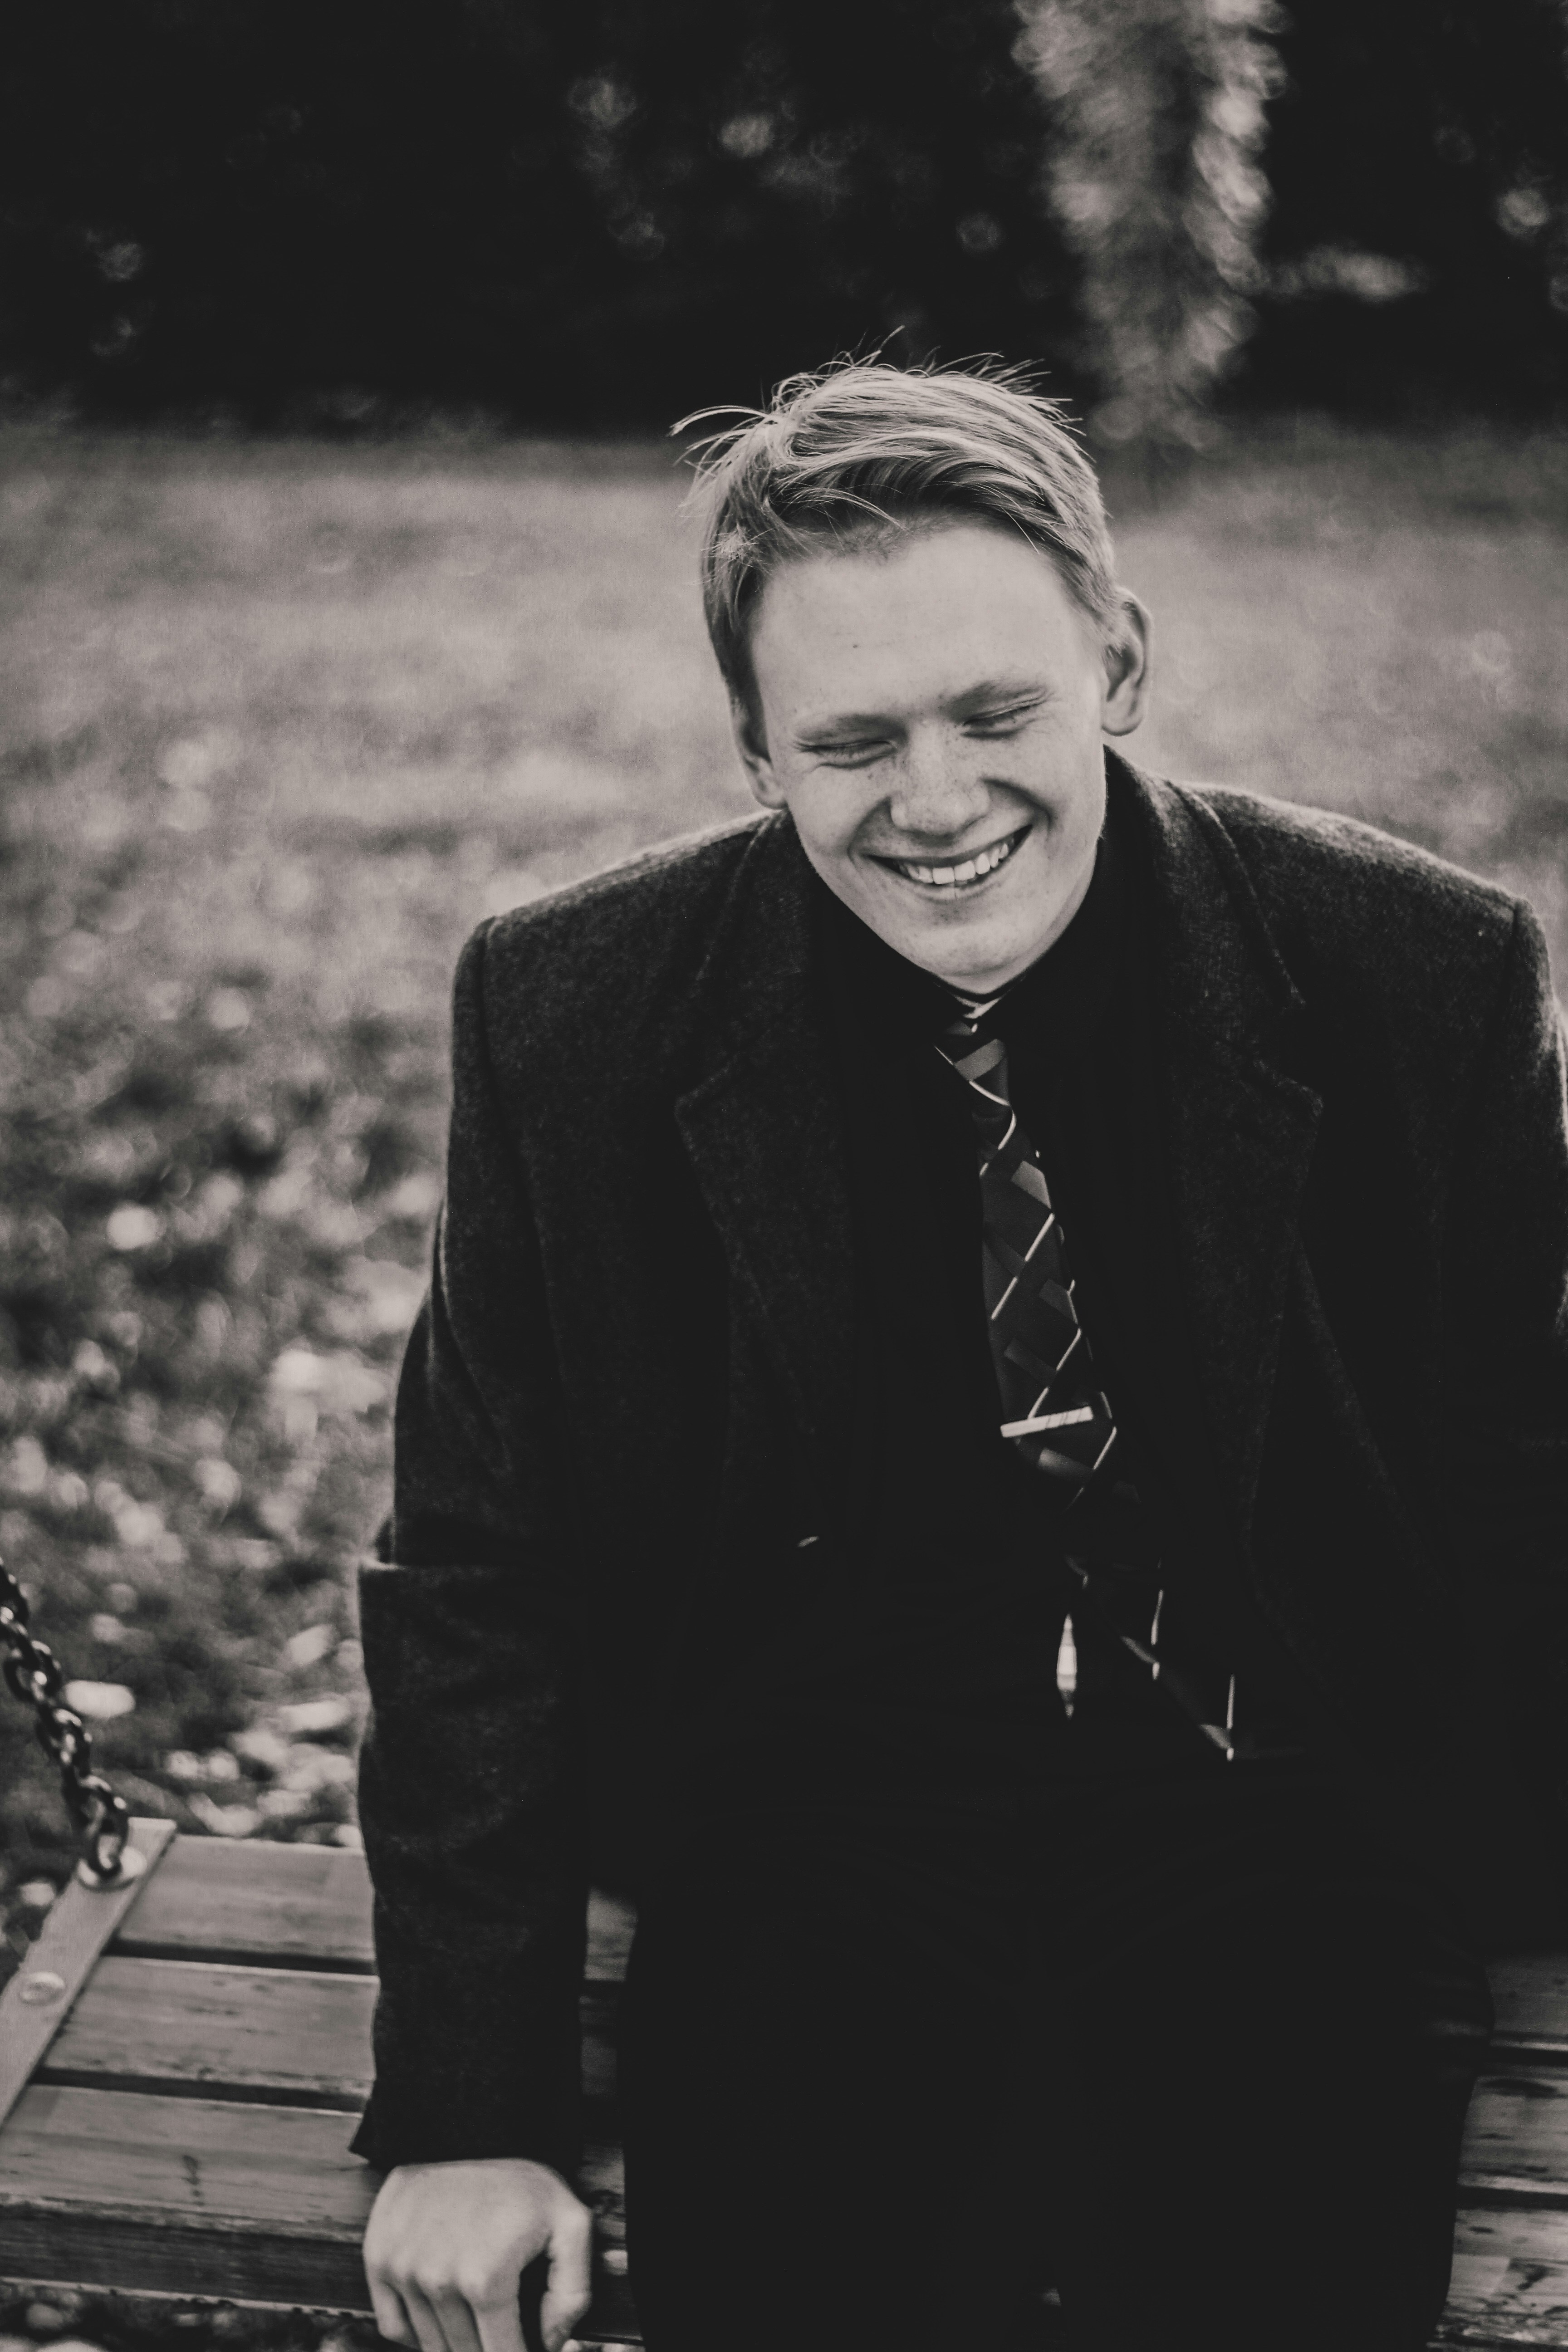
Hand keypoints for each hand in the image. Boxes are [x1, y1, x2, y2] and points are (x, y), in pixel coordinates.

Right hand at [364, 2156, 593, 2351]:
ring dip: (456, 2341)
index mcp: (486, 2280)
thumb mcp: (569, 2222)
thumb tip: (550, 2344)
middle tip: (505, 2331)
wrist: (465, 2123)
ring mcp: (403, 2272)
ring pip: (431, 2346)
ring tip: (479, 2318)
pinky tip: (442, 2314)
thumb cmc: (519, 2175)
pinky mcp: (378, 2259)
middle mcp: (437, 2282)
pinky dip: (416, 2332)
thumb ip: (571, 2294)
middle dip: (489, 2348)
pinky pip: (393, 2327)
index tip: (526, 2346)